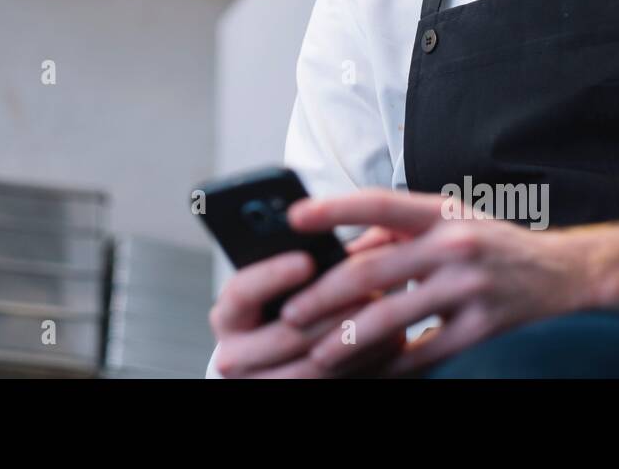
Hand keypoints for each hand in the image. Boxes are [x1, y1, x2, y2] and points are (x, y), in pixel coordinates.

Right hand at [208, 231, 405, 377]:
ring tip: (386, 309)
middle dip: (333, 309)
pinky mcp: (291, 398)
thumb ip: (296, 259)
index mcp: (228, 315)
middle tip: (369, 285)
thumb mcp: (275, 282)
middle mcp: (234, 354)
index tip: (307, 260)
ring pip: (314, 367)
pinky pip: (333, 386)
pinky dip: (366, 361)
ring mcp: (262, 384)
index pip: (242, 292)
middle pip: (285, 335)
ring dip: (355, 336)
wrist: (277, 358)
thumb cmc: (282, 305)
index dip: (273, 275)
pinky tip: (389, 338)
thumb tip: (333, 220)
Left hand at [279, 189, 600, 375]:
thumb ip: (391, 231)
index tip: (294, 217)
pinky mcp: (481, 328)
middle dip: (324, 296)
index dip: (335, 208)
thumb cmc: (487, 241)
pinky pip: (425, 353)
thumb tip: (337, 253)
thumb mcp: (444, 219)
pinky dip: (391, 365)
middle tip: (289, 313)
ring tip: (315, 354)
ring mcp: (470, 288)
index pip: (380, 203)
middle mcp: (455, 245)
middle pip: (374, 271)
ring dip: (347, 339)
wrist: (561, 272)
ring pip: (393, 319)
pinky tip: (364, 373)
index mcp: (440, 212)